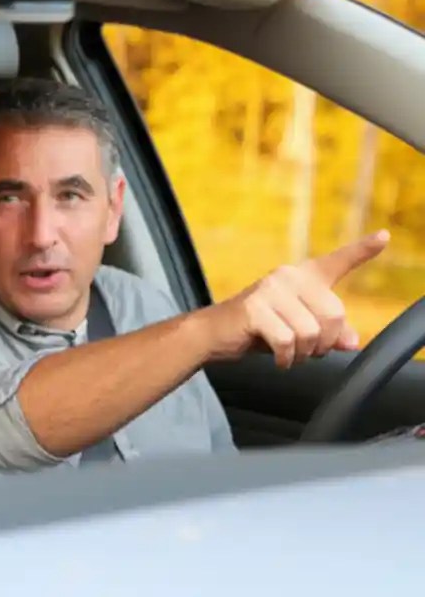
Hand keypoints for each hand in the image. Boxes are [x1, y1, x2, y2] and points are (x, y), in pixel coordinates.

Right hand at [198, 230, 389, 367]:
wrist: (212, 334)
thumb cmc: (257, 330)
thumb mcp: (298, 330)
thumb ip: (329, 333)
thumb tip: (351, 342)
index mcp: (302, 277)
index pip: (337, 261)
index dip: (363, 250)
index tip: (384, 237)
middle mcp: (287, 276)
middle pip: (333, 316)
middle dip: (324, 344)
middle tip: (306, 351)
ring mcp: (270, 290)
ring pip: (311, 332)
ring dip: (304, 354)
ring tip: (290, 354)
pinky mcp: (255, 308)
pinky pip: (288, 341)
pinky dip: (287, 359)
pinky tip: (279, 359)